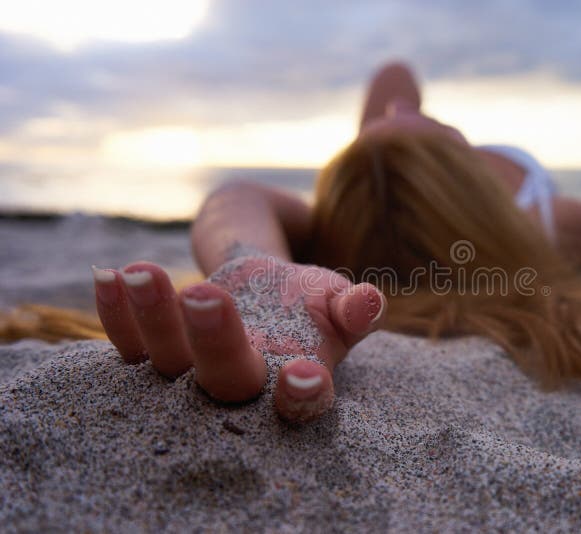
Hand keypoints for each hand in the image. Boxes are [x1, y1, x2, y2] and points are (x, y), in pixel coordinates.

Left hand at [92, 255, 385, 421]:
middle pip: (225, 381)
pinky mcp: (156, 353)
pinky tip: (110, 276)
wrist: (264, 285)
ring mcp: (192, 374)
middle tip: (207, 295)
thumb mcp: (337, 299)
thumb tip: (369, 301)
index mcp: (293, 387)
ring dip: (155, 319)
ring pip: (168, 362)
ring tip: (143, 272)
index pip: (300, 404)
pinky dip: (116, 314)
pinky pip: (128, 345)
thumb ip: (354, 307)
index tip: (301, 374)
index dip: (301, 396)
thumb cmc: (308, 300)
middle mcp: (240, 390)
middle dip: (215, 341)